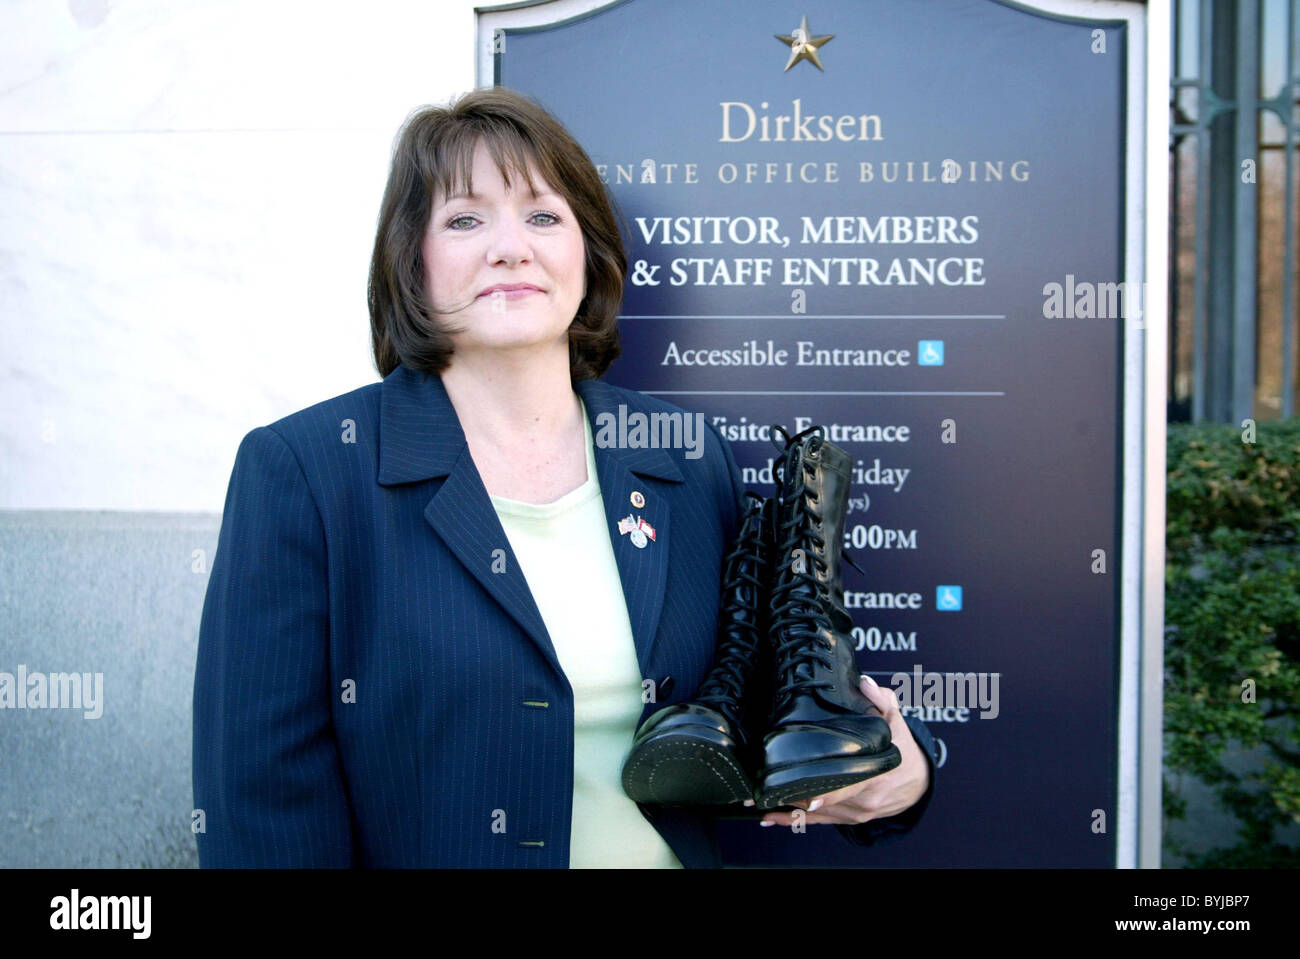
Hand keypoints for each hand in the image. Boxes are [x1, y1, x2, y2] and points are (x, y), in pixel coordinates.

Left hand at [759, 674, 929, 827]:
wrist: (916, 782)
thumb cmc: (903, 750)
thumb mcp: (896, 721)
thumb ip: (881, 700)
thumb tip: (865, 683)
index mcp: (877, 774)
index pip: (852, 786)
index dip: (831, 792)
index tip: (812, 796)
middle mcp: (865, 798)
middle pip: (825, 800)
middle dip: (793, 794)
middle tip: (761, 789)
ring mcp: (855, 812)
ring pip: (816, 813)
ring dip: (786, 806)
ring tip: (756, 800)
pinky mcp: (847, 819)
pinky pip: (817, 822)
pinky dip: (792, 820)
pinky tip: (769, 817)